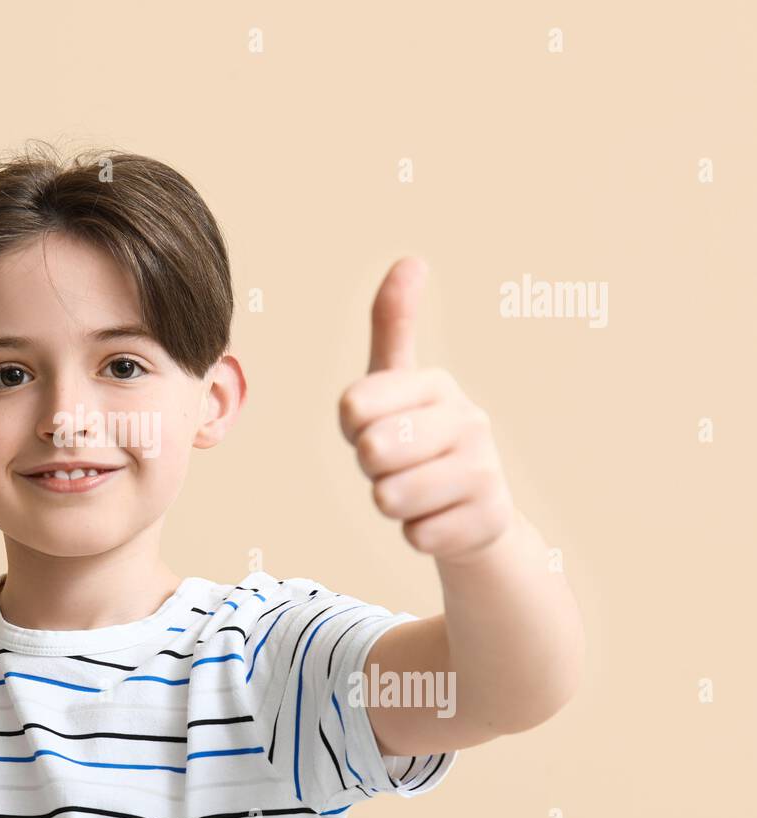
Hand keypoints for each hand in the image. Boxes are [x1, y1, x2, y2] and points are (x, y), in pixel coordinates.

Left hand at [338, 257, 515, 563]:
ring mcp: (485, 470)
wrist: (476, 515)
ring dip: (391, 502)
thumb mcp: (397, 385)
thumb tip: (411, 258)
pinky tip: (439, 520)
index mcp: (436, 384)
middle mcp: (469, 419)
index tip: (379, 428)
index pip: (352, 407)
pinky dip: (416, 534)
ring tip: (416, 493)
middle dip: (372, 469)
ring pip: (391, 497)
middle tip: (396, 466)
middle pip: (373, 451)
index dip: (354, 429)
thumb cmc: (419, 444)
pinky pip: (416, 535)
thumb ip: (394, 325)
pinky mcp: (489, 520)